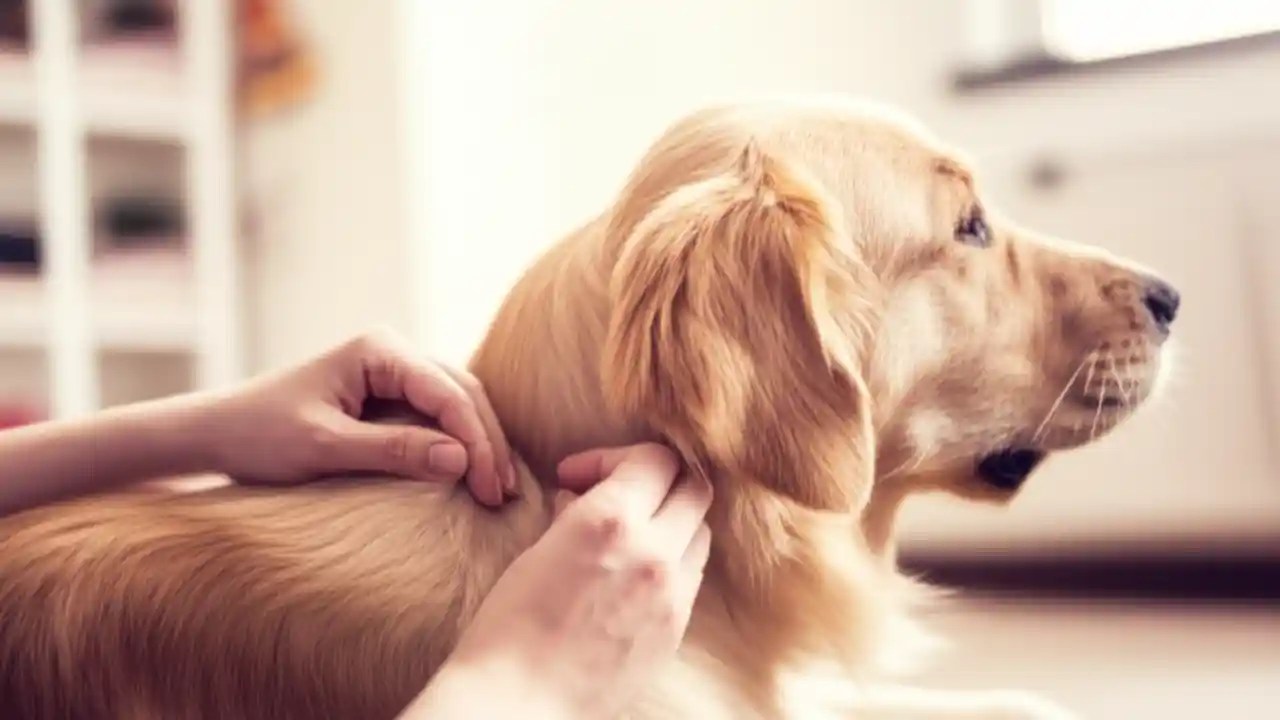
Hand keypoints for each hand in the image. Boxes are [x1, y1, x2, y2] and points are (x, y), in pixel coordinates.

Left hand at [206, 329, 515, 505]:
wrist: (218, 433)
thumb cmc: (260, 435)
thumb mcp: (325, 447)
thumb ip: (393, 450)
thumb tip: (461, 460)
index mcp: (379, 348)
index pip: (448, 395)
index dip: (476, 442)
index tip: (487, 489)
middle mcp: (393, 351)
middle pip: (462, 393)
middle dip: (487, 443)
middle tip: (502, 494)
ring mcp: (392, 371)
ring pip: (457, 402)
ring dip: (479, 443)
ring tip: (497, 488)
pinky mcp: (388, 396)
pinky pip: (438, 414)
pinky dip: (460, 443)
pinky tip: (472, 472)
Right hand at [404, 443, 712, 719]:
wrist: (519, 703)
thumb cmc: (508, 628)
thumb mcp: (535, 551)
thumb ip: (575, 513)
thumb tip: (585, 495)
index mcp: (611, 521)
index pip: (656, 458)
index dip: (616, 457)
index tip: (579, 476)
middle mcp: (653, 550)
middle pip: (695, 487)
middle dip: (658, 480)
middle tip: (617, 494)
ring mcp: (672, 593)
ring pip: (699, 531)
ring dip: (671, 520)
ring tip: (627, 536)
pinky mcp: (677, 628)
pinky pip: (691, 576)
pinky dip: (671, 560)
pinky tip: (634, 573)